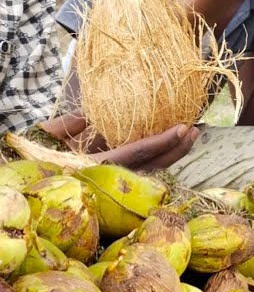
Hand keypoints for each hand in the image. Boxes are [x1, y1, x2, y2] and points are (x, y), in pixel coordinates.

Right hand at [41, 114, 198, 170]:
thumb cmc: (33, 151)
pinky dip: (156, 154)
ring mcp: (111, 178)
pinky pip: (139, 166)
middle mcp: (108, 176)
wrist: (22, 172)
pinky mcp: (110, 176)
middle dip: (176, 150)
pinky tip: (170, 141)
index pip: (137, 152)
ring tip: (190, 134)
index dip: (162, 141)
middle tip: (194, 130)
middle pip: (152, 164)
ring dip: (171, 153)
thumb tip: (99, 113)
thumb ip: (76, 122)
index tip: (182, 128)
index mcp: (94, 166)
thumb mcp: (52, 134)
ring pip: (150, 168)